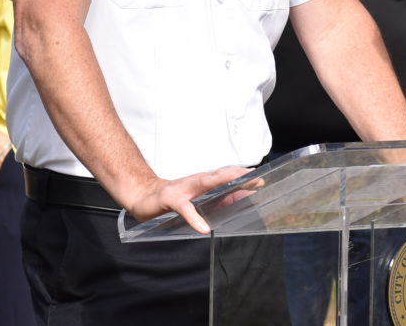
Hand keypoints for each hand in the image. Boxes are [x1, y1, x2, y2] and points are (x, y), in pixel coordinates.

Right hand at [119, 165, 249, 233]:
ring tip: (236, 189)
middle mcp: (196, 181)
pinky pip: (185, 208)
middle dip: (237, 175)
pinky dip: (194, 218)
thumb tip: (242, 200)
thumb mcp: (199, 199)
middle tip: (255, 178)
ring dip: (221, 184)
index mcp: (204, 182)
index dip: (242, 175)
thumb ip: (219, 199)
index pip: (226, 175)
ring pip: (204, 183)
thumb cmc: (176, 197)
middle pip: (219, 175)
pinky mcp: (171, 199)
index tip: (260, 177)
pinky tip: (203, 228)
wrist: (145, 195)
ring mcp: (183, 189)